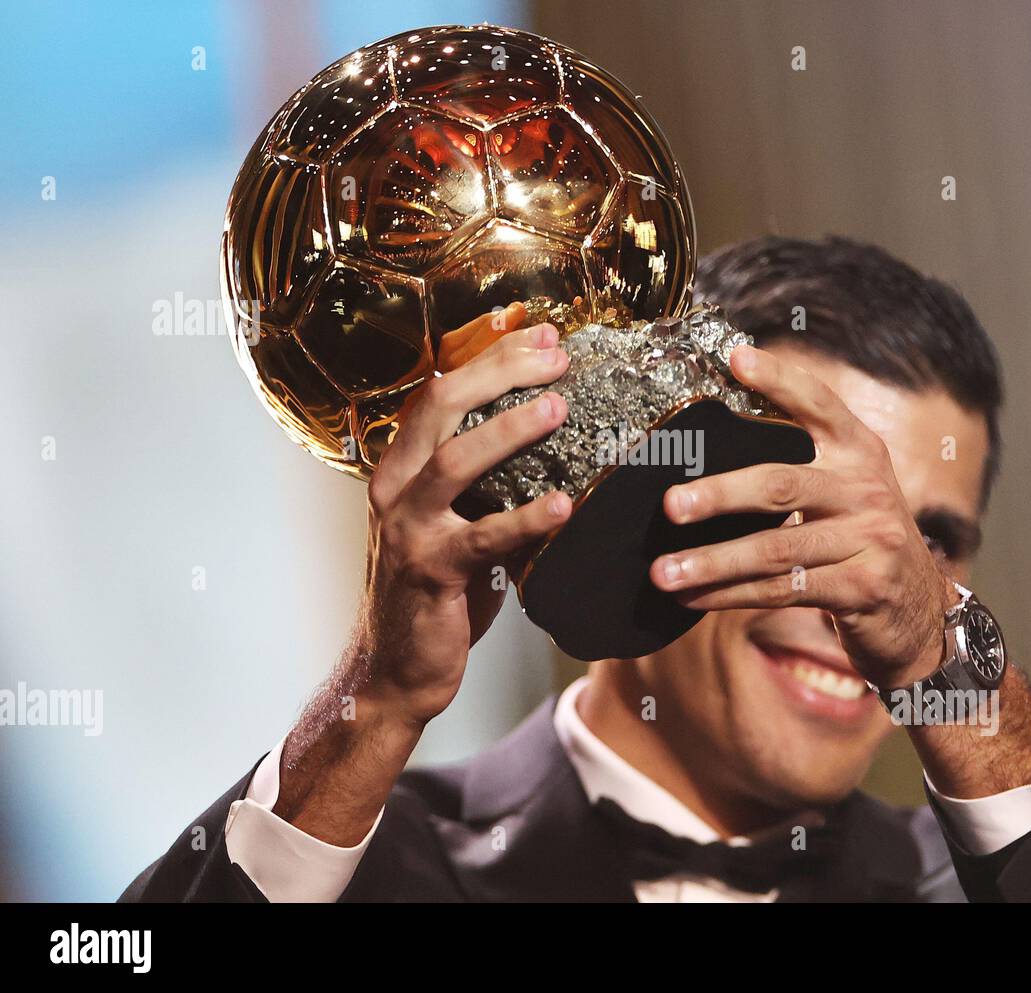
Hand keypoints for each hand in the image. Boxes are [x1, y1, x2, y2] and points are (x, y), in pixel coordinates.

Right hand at [358, 317, 572, 726]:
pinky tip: (563, 505)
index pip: (440, 390)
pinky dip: (525, 518)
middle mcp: (394, 487)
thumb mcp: (452, 519)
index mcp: (399, 466)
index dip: (489, 355)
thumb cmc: (436, 588)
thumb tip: (547, 430)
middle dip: (499, 372)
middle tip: (558, 357)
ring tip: (559, 407)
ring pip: (455, 461)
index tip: (542, 334)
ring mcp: (408, 529)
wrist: (393, 667)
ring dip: (509, 429)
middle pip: (441, 406)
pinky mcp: (432, 572)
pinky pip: (484, 538)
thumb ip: (481, 479)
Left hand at [648, 344, 955, 689]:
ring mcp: (869, 539)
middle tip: (670, 505)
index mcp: (859, 451)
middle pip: (782, 486)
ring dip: (713, 562)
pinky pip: (783, 591)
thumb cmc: (858, 535)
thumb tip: (705, 452)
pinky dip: (731, 596)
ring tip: (664, 571)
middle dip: (720, 495)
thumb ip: (799, 461)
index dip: (780, 380)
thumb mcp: (846, 486)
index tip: (736, 359)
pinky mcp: (862, 588)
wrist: (918, 604)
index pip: (820, 405)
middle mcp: (866, 489)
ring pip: (775, 549)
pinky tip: (692, 598)